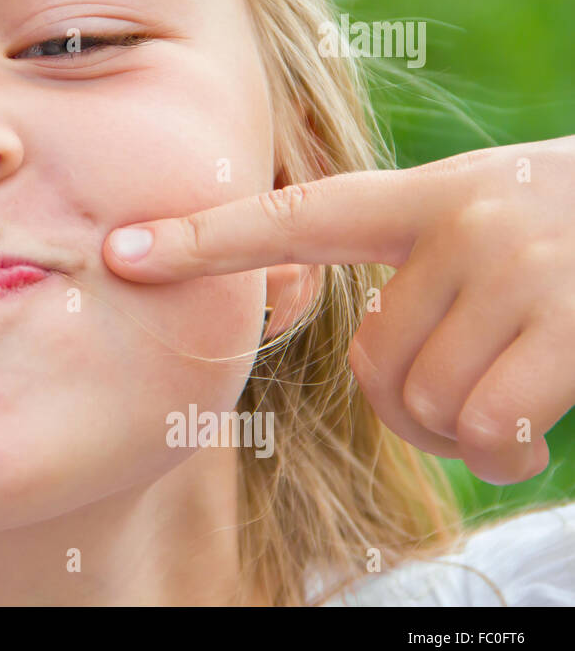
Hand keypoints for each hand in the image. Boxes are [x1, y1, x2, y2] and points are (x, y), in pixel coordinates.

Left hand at [102, 137, 574, 485]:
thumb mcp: (492, 224)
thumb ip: (418, 270)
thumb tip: (390, 382)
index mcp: (427, 198)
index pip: (294, 217)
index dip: (204, 238)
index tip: (120, 252)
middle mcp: (460, 221)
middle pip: (373, 363)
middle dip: (416, 403)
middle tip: (477, 388)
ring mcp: (514, 267)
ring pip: (425, 403)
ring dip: (466, 433)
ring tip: (518, 403)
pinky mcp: (566, 320)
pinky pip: (484, 426)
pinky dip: (507, 452)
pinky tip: (539, 431)